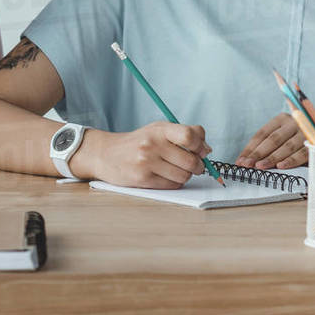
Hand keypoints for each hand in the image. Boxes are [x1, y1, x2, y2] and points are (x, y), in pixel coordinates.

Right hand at [78, 121, 210, 188]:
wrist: (107, 154)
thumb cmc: (138, 142)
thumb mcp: (158, 130)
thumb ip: (183, 134)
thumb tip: (207, 149)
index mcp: (159, 129)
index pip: (190, 136)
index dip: (201, 145)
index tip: (201, 150)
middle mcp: (152, 144)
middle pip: (191, 161)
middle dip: (198, 166)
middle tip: (195, 166)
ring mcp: (147, 163)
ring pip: (184, 176)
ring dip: (186, 175)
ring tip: (176, 170)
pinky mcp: (143, 179)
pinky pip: (172, 185)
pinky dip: (175, 183)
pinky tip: (166, 176)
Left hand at [235, 113, 307, 169]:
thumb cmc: (296, 139)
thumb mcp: (282, 136)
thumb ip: (268, 145)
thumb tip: (247, 160)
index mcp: (281, 119)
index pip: (262, 134)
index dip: (250, 148)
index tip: (240, 160)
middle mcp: (293, 123)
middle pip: (272, 139)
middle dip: (258, 153)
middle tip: (247, 164)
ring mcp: (305, 133)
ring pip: (286, 146)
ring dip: (272, 158)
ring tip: (260, 167)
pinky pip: (302, 153)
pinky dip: (291, 161)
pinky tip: (281, 167)